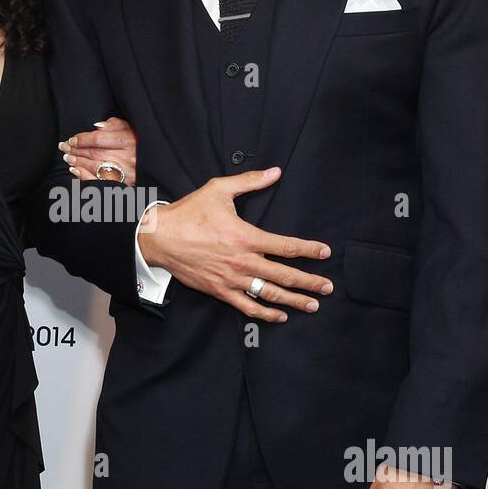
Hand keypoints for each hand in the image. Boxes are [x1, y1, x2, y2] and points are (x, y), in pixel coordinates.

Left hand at [59, 116, 136, 183]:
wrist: (155, 165)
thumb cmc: (140, 144)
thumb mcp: (132, 129)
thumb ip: (115, 125)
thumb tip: (96, 126)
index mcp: (130, 141)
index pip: (99, 139)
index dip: (83, 139)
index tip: (72, 139)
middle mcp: (128, 158)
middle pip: (95, 153)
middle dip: (76, 150)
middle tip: (64, 147)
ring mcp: (126, 174)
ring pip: (95, 167)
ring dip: (78, 162)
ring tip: (68, 157)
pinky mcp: (124, 186)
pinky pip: (99, 182)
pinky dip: (84, 176)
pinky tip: (75, 171)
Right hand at [136, 167, 331, 321]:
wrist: (159, 238)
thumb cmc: (188, 213)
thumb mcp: (219, 190)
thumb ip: (250, 181)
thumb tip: (275, 172)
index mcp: (245, 237)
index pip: (285, 246)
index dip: (309, 250)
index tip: (325, 252)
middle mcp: (242, 261)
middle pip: (284, 274)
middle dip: (309, 281)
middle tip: (328, 287)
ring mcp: (231, 279)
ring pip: (269, 294)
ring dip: (294, 300)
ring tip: (313, 305)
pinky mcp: (219, 291)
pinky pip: (247, 306)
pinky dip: (265, 313)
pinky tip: (280, 315)